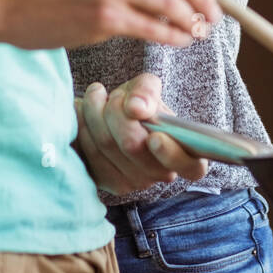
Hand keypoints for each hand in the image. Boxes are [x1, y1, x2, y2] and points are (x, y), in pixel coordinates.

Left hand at [74, 72, 208, 192]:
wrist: (115, 116)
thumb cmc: (139, 104)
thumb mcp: (148, 89)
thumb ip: (147, 92)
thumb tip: (137, 107)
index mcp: (185, 153)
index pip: (191, 166)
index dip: (171, 153)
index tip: (154, 136)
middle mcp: (162, 174)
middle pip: (133, 145)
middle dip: (116, 110)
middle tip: (115, 95)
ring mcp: (134, 183)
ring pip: (106, 144)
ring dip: (95, 111)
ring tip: (96, 95)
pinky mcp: (106, 182)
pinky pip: (89, 152)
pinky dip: (82, 125)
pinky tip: (83, 111)